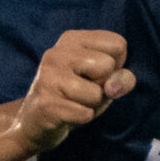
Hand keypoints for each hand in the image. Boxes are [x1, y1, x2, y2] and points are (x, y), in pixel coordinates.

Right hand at [17, 30, 135, 151]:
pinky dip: (82, 118)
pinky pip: (85, 114)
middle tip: (82, 90)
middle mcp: (57, 53)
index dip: (116, 66)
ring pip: (97, 93)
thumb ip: (122, 78)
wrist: (37, 121)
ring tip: (74, 102)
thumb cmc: (78, 96)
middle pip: (108, 65)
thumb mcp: (105, 82)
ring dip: (92, 104)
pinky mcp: (45, 103)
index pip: (117, 44)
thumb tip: (114, 86)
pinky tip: (66, 114)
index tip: (95, 73)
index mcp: (72, 39)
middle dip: (103, 85)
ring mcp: (48, 77)